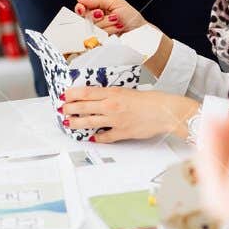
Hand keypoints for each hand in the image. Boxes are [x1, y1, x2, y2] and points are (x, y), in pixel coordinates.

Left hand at [58, 86, 195, 141]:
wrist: (165, 111)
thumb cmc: (151, 100)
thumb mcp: (128, 91)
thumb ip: (113, 95)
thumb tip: (100, 98)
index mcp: (113, 93)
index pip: (86, 92)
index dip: (73, 94)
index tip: (65, 95)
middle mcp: (111, 106)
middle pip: (84, 107)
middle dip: (70, 108)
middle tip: (63, 109)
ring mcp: (115, 120)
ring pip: (90, 122)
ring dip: (77, 123)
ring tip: (69, 123)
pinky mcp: (122, 132)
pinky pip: (105, 136)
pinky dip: (97, 137)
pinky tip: (92, 137)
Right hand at [73, 0, 146, 35]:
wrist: (139, 31)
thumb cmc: (130, 16)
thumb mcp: (115, 2)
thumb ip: (97, 0)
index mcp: (96, 9)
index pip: (81, 9)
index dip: (80, 9)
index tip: (82, 10)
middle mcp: (95, 21)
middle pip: (86, 18)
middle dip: (98, 16)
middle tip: (111, 16)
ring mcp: (98, 32)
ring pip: (93, 27)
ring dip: (107, 24)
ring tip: (117, 23)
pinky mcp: (101, 41)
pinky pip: (97, 37)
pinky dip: (108, 32)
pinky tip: (115, 30)